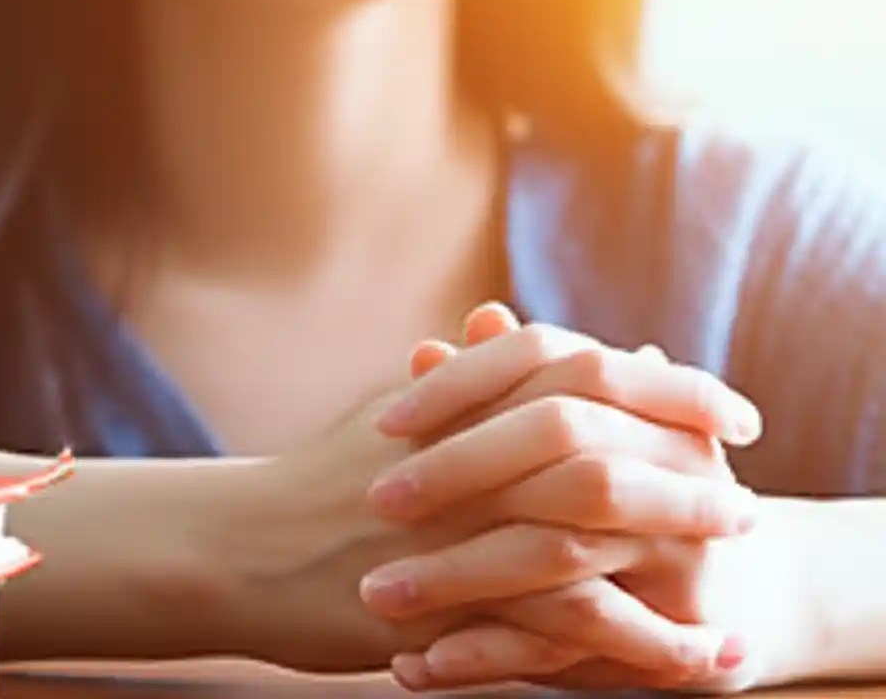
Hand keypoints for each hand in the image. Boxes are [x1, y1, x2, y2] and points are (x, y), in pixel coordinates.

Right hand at [209, 318, 756, 674]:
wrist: (237, 549)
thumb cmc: (314, 481)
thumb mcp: (387, 413)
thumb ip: (458, 375)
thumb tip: (503, 321)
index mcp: (455, 401)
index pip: (584, 372)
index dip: (670, 388)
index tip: (729, 410)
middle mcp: (463, 458)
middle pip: (603, 450)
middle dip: (689, 477)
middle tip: (745, 504)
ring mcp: (455, 530)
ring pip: (591, 539)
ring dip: (673, 562)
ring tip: (727, 593)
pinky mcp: (446, 604)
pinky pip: (557, 626)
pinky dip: (632, 644)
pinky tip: (681, 662)